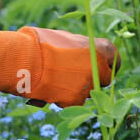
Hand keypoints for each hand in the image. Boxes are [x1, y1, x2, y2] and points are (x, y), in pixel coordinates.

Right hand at [0, 26, 120, 106]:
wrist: (25, 59)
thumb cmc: (39, 43)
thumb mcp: (63, 38)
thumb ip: (77, 46)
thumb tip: (78, 50)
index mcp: (99, 48)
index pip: (114, 57)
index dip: (107, 62)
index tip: (102, 65)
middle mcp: (98, 68)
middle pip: (104, 78)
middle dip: (93, 78)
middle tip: (77, 76)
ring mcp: (87, 86)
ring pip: (86, 92)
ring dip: (76, 89)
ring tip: (55, 80)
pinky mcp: (75, 101)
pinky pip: (72, 102)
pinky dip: (62, 98)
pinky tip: (49, 90)